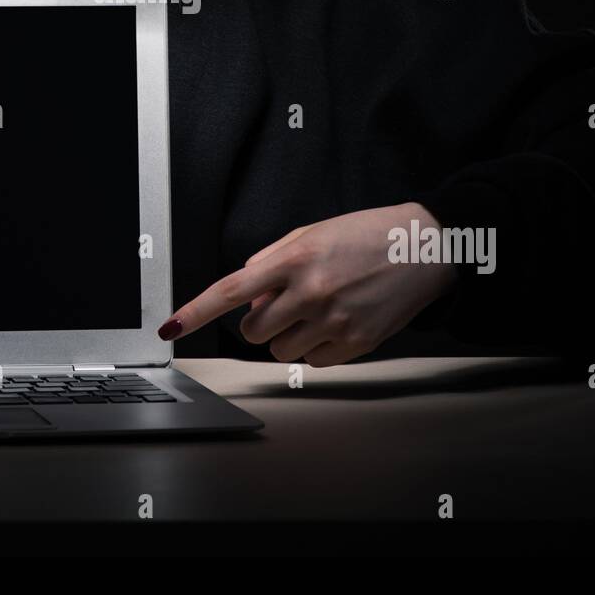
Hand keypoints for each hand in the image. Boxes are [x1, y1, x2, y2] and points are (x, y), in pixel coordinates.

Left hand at [159, 203, 458, 365]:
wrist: (424, 248)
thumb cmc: (366, 235)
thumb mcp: (312, 233)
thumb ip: (271, 261)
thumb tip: (245, 294)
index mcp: (295, 259)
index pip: (231, 290)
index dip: (196, 311)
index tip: (170, 327)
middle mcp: (312, 291)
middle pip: (254, 332)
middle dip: (262, 322)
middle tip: (286, 303)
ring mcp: (335, 320)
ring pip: (282, 352)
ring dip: (290, 336)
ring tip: (319, 308)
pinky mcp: (357, 343)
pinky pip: (315, 361)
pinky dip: (318, 346)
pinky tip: (339, 320)